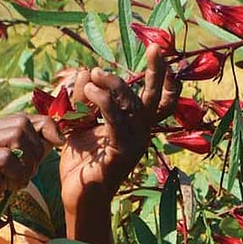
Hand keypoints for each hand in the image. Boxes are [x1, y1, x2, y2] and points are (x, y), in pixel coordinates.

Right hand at [0, 114, 64, 243]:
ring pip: (15, 135)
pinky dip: (16, 174)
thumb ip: (18, 160)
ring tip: (19, 183)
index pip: (22, 117)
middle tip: (29, 175)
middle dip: (37, 149)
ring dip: (27, 161)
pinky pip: (4, 159)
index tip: (57, 144)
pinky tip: (10, 188)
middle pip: (22, 123)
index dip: (46, 127)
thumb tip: (50, 143)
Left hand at [59, 43, 180, 210]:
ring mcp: (134, 144)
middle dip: (158, 71)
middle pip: (155, 99)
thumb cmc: (81, 161)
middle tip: (156, 48)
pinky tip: (89, 91)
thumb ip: (85, 99)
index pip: (158, 100)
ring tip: (93, 74)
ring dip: (112, 84)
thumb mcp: (81, 123)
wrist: (78, 196)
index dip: (164, 78)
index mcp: (136, 126)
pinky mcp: (121, 153)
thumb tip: (87, 71)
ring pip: (131, 105)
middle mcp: (141, 134)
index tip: (162, 52)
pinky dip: (103, 101)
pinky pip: (115, 120)